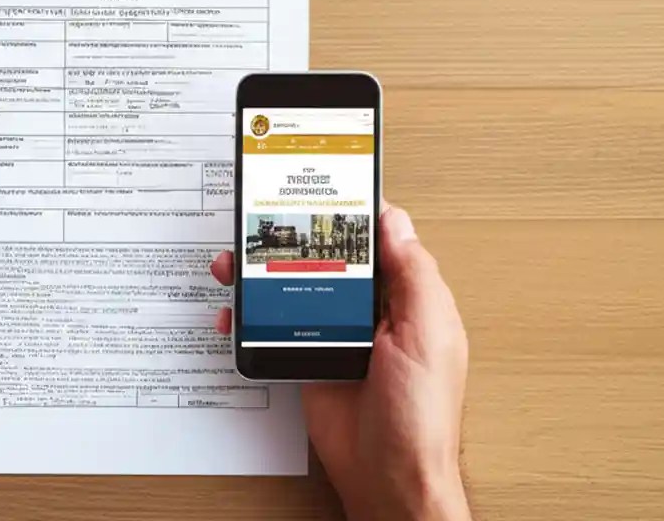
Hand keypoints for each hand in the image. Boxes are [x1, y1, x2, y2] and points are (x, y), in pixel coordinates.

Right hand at [212, 202, 470, 520]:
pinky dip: (251, 317)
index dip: (351, 211)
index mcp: (409, 297)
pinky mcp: (308, 357)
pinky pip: (275, 326)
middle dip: (293, 238)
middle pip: (328, 257)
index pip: (378, 238)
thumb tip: (396, 221)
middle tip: (262, 223)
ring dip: (263, 273)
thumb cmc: (421, 417)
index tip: (320, 185)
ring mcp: (338, 333)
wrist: (388, 478)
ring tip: (235, 263)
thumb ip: (413, 275)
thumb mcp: (428, 333)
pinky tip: (236, 312)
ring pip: (295, 287)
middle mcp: (373, 311)